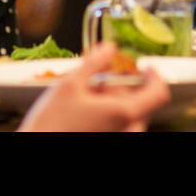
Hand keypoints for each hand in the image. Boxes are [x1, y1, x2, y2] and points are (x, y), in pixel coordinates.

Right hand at [17, 43, 170, 131]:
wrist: (36, 147)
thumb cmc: (52, 124)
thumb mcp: (70, 84)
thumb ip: (94, 62)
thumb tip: (109, 48)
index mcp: (125, 113)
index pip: (159, 92)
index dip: (155, 75)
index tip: (145, 66)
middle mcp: (128, 130)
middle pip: (139, 102)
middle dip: (120, 87)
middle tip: (95, 80)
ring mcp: (120, 138)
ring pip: (126, 114)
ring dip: (111, 101)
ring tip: (84, 97)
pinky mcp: (110, 141)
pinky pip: (118, 126)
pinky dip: (107, 114)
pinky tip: (84, 112)